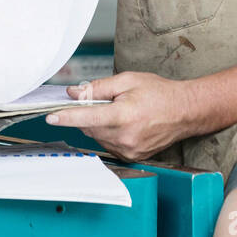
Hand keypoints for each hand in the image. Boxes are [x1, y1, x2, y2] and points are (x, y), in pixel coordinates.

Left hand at [47, 71, 196, 161]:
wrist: (185, 112)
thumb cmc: (160, 93)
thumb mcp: (128, 80)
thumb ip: (98, 87)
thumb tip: (75, 93)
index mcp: (123, 115)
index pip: (87, 116)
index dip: (67, 117)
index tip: (51, 117)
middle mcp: (125, 136)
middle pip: (90, 126)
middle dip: (89, 113)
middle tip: (106, 101)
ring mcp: (128, 149)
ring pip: (97, 136)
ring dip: (99, 124)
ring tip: (121, 112)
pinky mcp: (131, 156)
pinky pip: (108, 144)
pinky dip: (109, 133)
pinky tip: (125, 124)